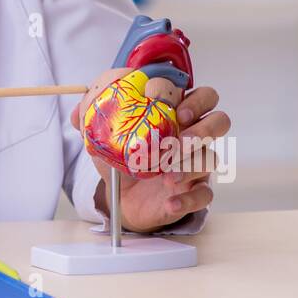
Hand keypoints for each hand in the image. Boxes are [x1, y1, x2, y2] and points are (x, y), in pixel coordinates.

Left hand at [71, 69, 228, 232]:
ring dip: (190, 164)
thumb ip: (92, 119)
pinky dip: (188, 199)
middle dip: (204, 127)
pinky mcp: (195, 193)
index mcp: (177, 116)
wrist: (123, 197)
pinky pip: (205, 195)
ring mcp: (197, 165)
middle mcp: (193, 137)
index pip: (202, 97)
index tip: (174, 109)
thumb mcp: (106, 136)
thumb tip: (78, 113)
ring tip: (166, 175)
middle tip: (180, 138)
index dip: (195, 99)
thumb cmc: (123, 159)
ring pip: (212, 157)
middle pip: (220, 120)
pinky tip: (169, 201)